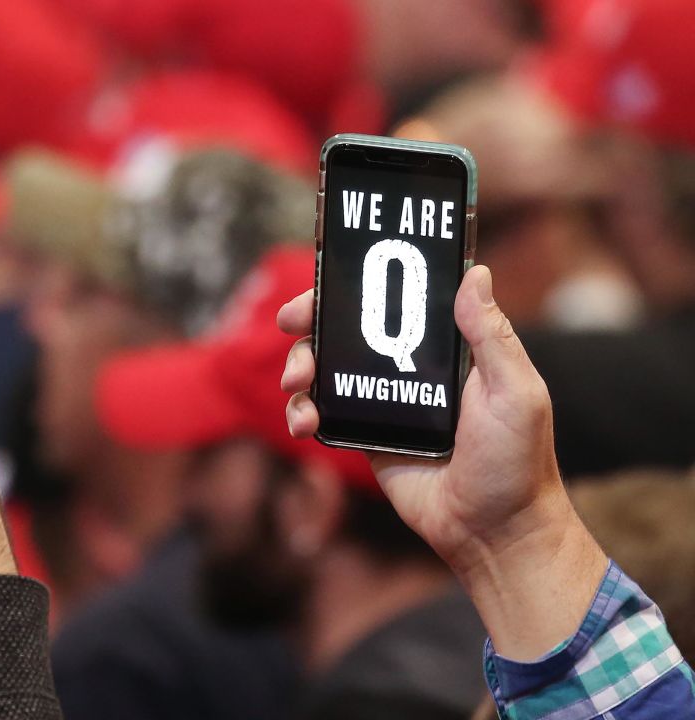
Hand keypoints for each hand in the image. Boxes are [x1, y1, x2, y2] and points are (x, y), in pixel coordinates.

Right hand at [279, 265, 606, 659]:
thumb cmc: (517, 462)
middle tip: (290, 322)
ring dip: (300, 366)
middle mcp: (409, 369)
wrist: (492, 531)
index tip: (329, 281)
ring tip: (297, 383)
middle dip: (312, 320)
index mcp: (446, 350)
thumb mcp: (516, 392)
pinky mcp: (363, 438)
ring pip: (327, 369)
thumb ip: (491, 337)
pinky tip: (305, 423)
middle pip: (348, 330)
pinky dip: (303, 413)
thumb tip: (476, 273)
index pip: (396, 301)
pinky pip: (322, 415)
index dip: (358, 285)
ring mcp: (382, 404)